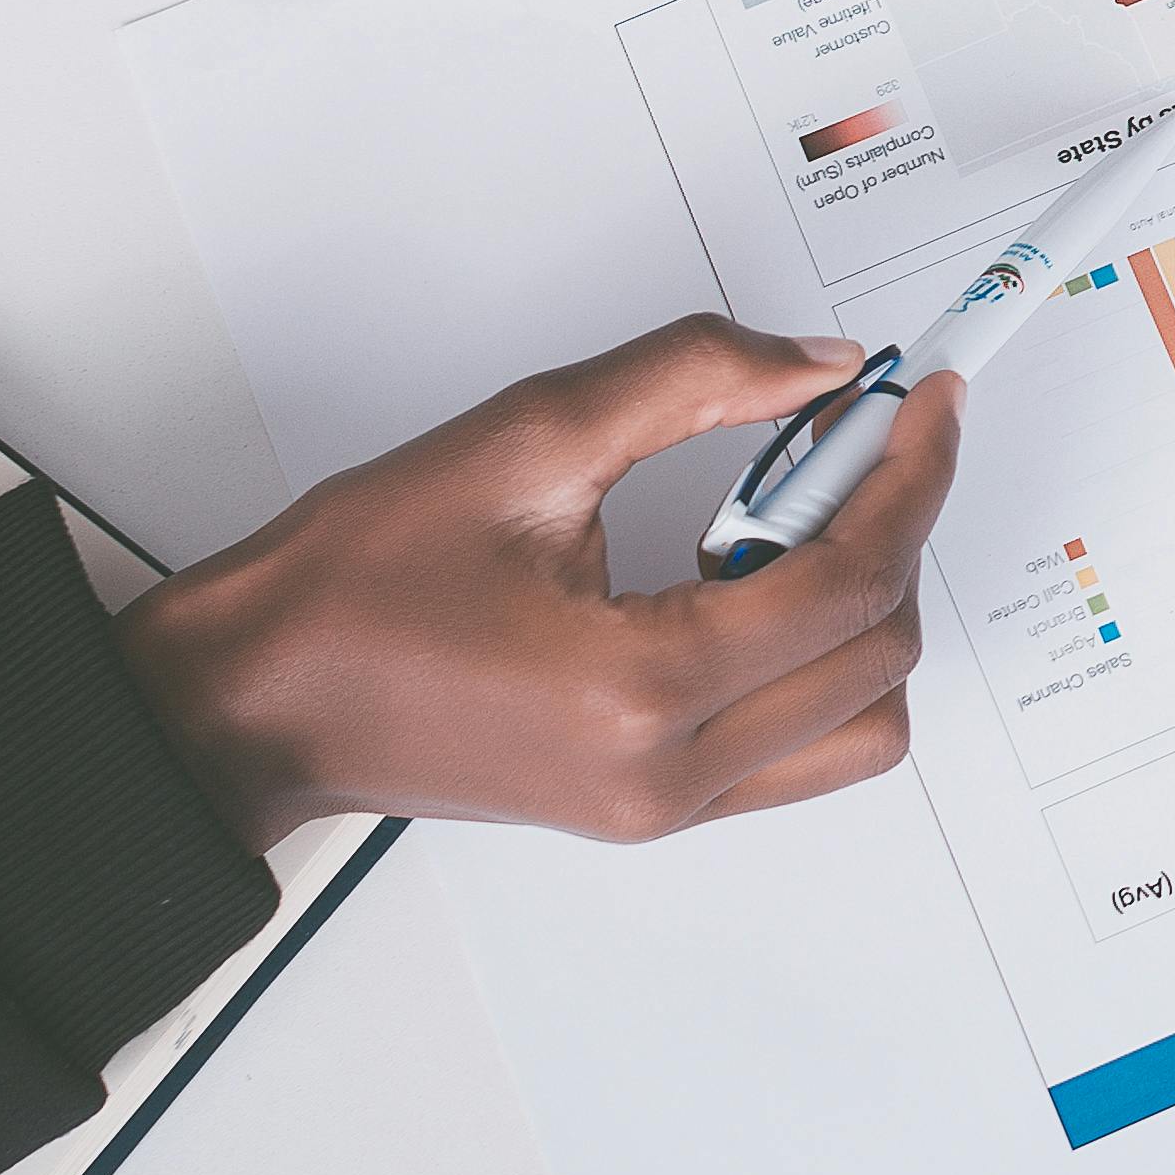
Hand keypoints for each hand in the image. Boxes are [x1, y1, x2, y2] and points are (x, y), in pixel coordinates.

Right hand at [114, 319, 960, 850]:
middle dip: (888, 529)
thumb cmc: (352, 588)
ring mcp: (662, 806)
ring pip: (860, 722)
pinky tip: (741, 573)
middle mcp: (666, 772)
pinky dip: (812, 656)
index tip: (922, 401)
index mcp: (640, 689)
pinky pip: (798, 746)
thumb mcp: (527, 437)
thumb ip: (694, 380)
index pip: (851, 580)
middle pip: (879, 655)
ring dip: (859, 607)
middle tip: (843, 437)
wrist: (252, 697)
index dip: (910, 472)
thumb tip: (818, 367)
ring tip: (775, 519)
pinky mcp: (649, 807)